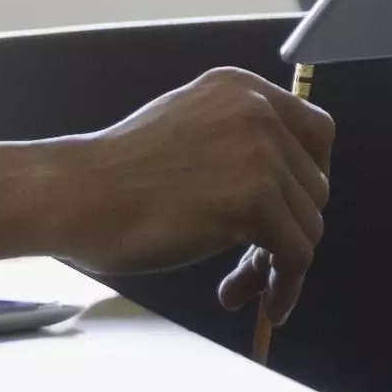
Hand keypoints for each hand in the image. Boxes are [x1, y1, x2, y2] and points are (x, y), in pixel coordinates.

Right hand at [52, 70, 336, 322]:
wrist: (74, 196)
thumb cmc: (114, 176)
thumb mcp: (187, 129)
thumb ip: (236, 143)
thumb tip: (284, 192)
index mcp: (241, 89)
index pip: (317, 134)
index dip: (307, 182)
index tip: (289, 214)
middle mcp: (257, 111)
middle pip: (315, 186)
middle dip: (288, 230)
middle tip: (253, 263)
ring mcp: (259, 153)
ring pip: (309, 225)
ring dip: (278, 265)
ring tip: (240, 285)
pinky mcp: (253, 200)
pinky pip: (296, 255)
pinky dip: (284, 286)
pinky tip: (260, 302)